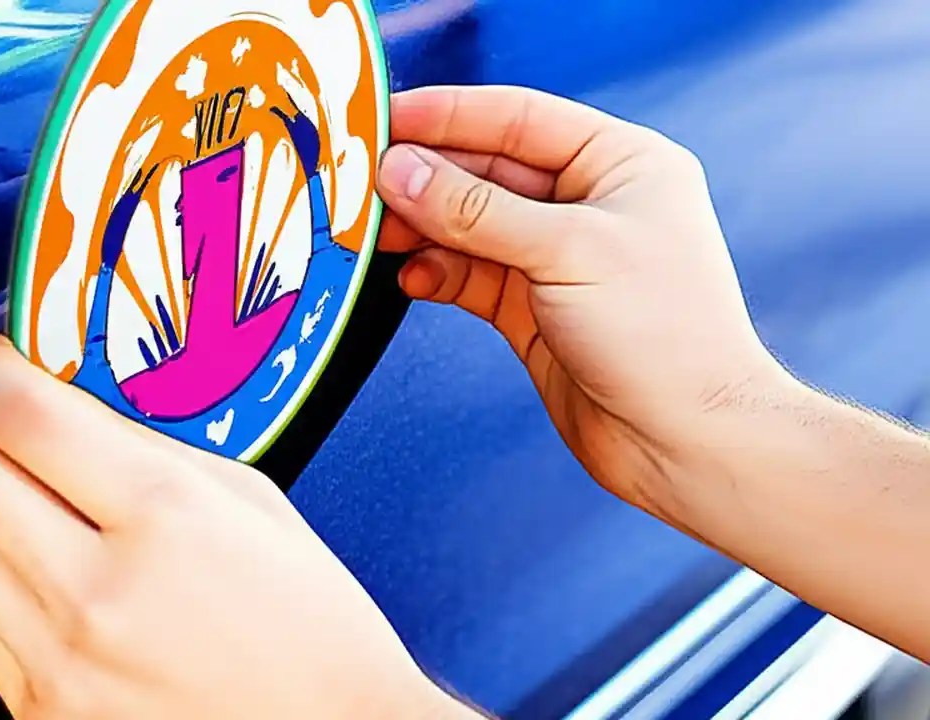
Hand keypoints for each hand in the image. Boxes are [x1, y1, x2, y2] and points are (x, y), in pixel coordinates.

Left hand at [0, 336, 473, 719]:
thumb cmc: (312, 626)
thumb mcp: (252, 504)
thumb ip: (152, 449)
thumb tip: (67, 404)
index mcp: (166, 515)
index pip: (23, 414)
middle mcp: (99, 591)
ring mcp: (60, 663)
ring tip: (10, 493)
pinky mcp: (39, 714)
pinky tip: (36, 572)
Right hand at [376, 85, 787, 515]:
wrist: (684, 441)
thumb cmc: (667, 338)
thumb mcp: (568, 253)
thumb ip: (476, 210)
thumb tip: (403, 171)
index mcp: (622, 164)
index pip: (519, 118)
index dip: (450, 115)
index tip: (387, 118)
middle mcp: (590, 204)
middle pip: (487, 172)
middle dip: (427, 178)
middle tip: (366, 185)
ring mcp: (559, 259)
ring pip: (470, 226)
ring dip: (423, 229)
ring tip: (378, 236)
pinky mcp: (533, 309)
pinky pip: (469, 276)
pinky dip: (438, 274)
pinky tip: (412, 278)